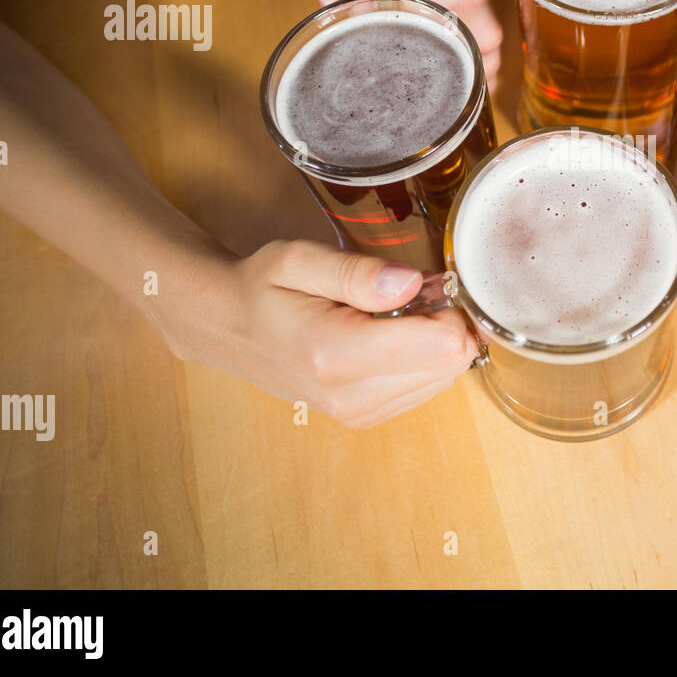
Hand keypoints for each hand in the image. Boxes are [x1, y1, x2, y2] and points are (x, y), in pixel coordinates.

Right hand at [160, 240, 477, 427]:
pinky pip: (425, 389)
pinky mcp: (365, 417)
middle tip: (412, 295)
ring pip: (443, 380)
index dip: (450, 308)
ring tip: (393, 315)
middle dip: (446, 323)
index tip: (429, 284)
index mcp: (334, 353)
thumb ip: (357, 272)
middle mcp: (348, 396)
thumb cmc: (262, 288)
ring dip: (434, 342)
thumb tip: (412, 283)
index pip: (441, 346)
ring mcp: (357, 413)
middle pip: (450, 365)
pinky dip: (420, 360)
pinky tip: (389, 336)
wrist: (226, 327)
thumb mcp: (300, 259)